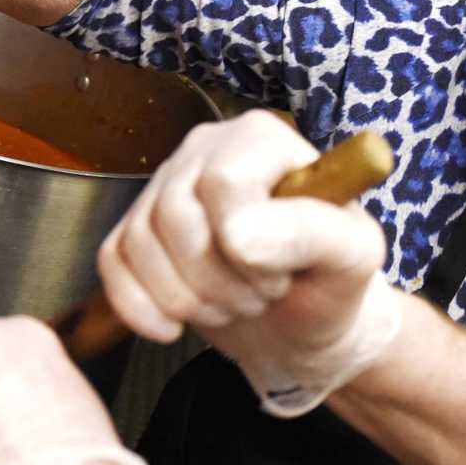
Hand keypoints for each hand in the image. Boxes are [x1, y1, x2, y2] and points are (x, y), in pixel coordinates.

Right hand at [97, 111, 401, 416]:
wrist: (303, 326)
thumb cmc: (332, 282)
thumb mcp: (354, 256)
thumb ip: (314, 231)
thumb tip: (240, 233)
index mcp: (260, 139)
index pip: (223, 181)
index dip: (245, 243)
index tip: (279, 273)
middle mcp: (204, 150)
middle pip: (174, 213)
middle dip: (217, 279)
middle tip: (260, 298)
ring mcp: (164, 189)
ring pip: (138, 242)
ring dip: (186, 299)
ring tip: (232, 306)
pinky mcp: (135, 232)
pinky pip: (111, 264)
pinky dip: (141, 308)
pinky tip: (176, 326)